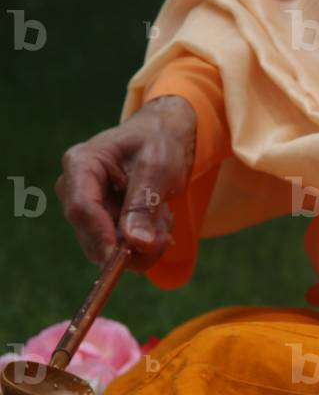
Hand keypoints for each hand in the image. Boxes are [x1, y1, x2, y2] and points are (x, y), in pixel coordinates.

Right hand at [56, 95, 195, 269]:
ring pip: (110, 248)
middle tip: (167, 233)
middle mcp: (76, 189)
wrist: (163, 139)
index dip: (101, 237)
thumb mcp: (156, 168)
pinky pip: (122, 248)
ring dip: (145, 241)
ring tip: (164, 214)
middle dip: (134, 243)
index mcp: (81, 164)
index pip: (81, 209)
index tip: (126, 256)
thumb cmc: (157, 144)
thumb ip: (143, 205)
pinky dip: (147, 241)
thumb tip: (136, 244)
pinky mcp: (101, 223)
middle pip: (93, 235)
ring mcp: (87, 209)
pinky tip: (159, 219)